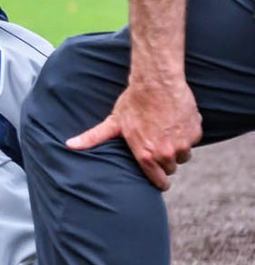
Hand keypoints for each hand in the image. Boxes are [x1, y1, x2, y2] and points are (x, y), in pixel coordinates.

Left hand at [68, 75, 201, 190]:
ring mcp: (184, 144)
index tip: (159, 179)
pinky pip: (192, 141)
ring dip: (176, 148)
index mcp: (146, 155)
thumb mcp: (113, 122)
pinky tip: (173, 122)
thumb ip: (93, 138)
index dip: (159, 181)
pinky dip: (185, 134)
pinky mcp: (196, 133)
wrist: (157, 82)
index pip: (159, 182)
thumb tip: (69, 145)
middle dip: (164, 160)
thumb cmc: (133, 102)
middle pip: (170, 168)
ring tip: (163, 131)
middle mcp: (167, 153)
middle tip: (155, 144)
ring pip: (182, 155)